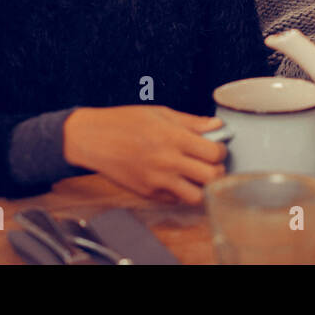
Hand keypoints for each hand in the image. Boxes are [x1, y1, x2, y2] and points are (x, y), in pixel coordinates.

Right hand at [62, 106, 226, 205]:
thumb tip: (217, 126)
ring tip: (198, 177)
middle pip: (212, 177)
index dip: (222, 151)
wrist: (92, 139)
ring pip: (196, 197)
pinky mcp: (147, 193)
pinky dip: (181, 193)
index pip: (215, 153)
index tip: (217, 148)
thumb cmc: (124, 121)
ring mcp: (157, 181)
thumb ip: (191, 122)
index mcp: (174, 138)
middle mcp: (168, 162)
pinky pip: (174, 200)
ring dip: (203, 188)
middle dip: (218, 171)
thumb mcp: (160, 113)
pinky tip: (176, 180)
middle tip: (212, 164)